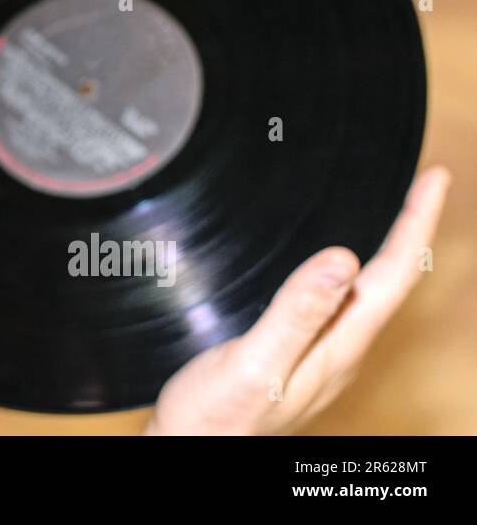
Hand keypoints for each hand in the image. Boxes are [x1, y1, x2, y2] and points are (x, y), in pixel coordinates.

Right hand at [145, 165, 450, 434]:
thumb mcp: (255, 361)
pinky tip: (336, 270)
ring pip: (368, 294)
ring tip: (395, 216)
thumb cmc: (218, 418)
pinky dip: (351, 274)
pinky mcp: (301, 358)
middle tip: (424, 184)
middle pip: (391, 282)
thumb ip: (297, 312)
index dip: (416, 222)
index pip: (394, 274)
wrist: (195, 451)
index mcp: (338, 346)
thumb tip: (343, 257)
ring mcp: (322, 357)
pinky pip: (341, 306)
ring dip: (386, 251)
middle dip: (410, 229)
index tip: (434, 178)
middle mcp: (340, 350)